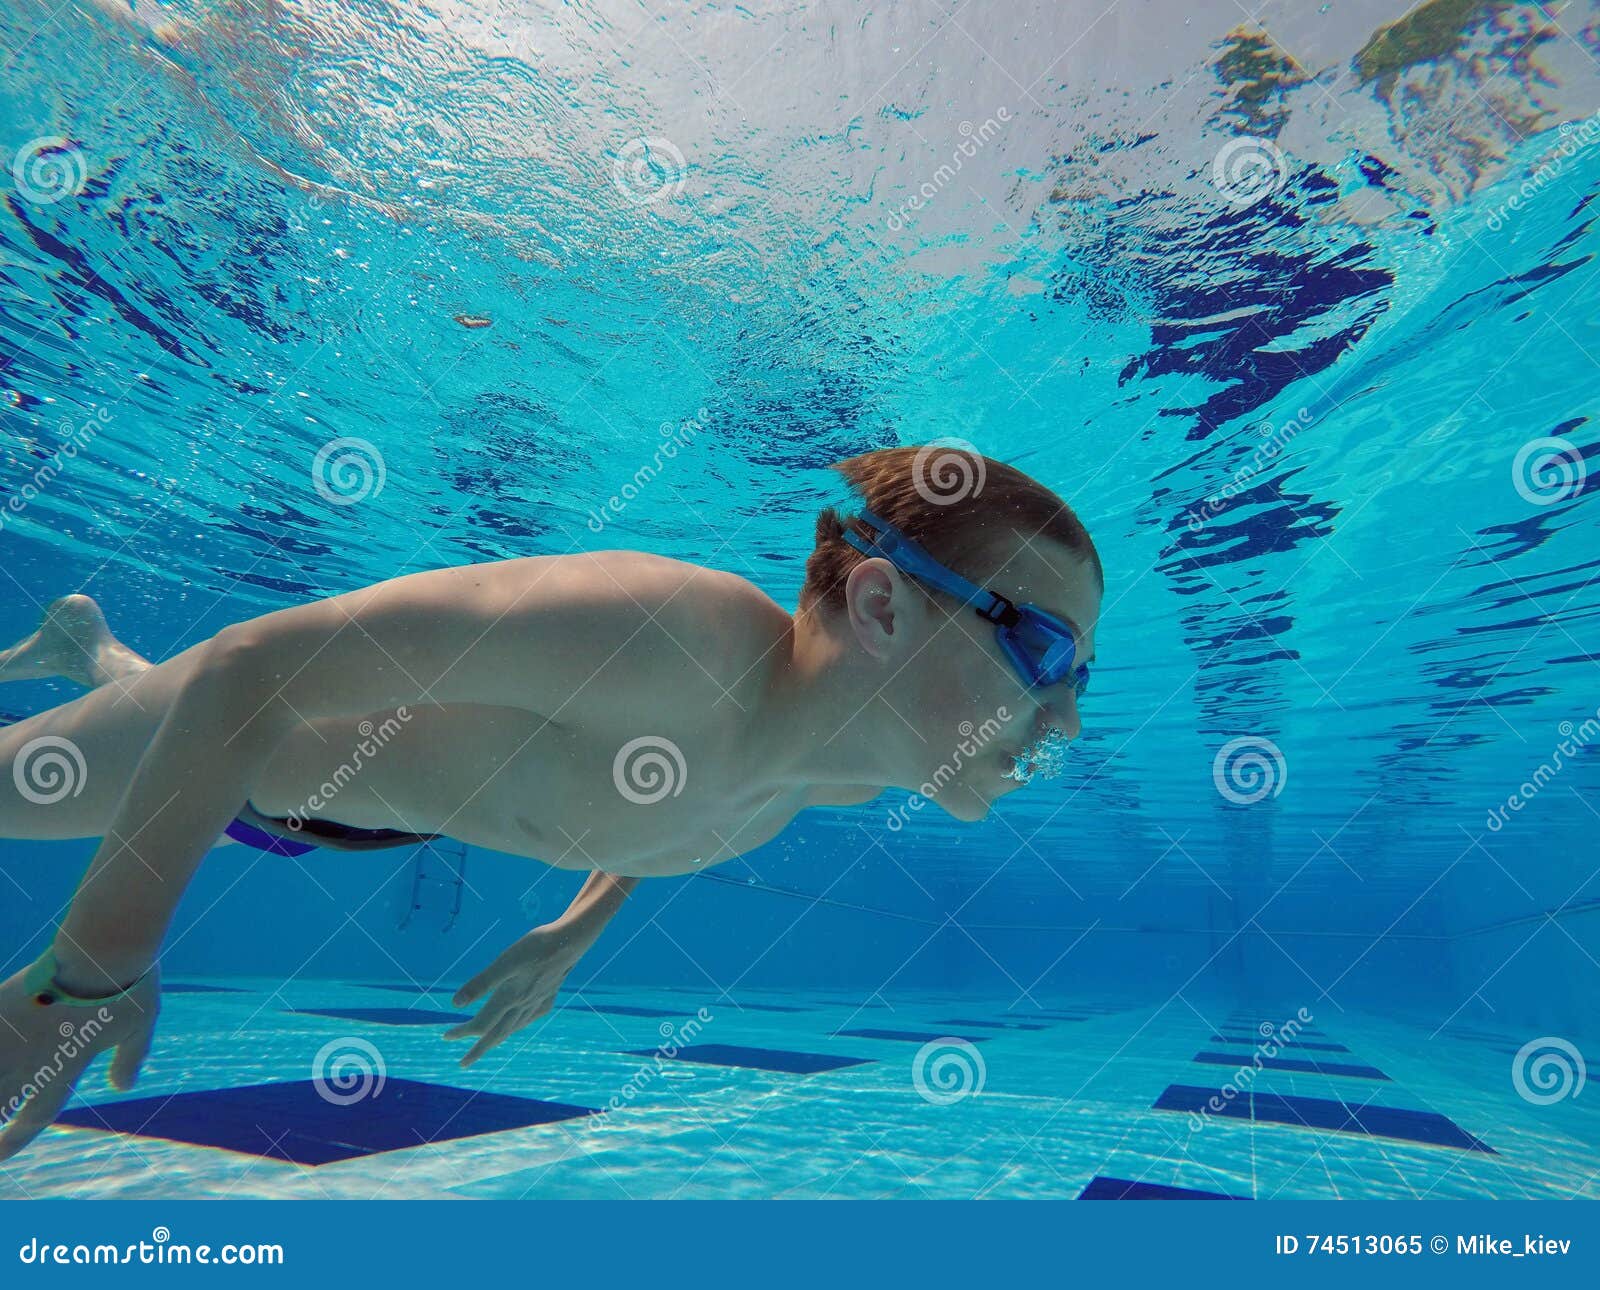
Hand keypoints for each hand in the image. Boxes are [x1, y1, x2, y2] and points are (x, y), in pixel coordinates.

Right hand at [0, 957, 160, 1161]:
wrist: (102, 953)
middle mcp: (31, 1063)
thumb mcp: (141, 1025)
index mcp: (63, 1070)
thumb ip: (130, 1057)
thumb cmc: (128, 987)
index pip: (35, 1116)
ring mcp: (10, 1039)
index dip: (14, 1139)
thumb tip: (125, 1086)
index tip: (0, 1154)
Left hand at [446, 925, 585, 1066]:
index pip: (481, 1024)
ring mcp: (538, 1003)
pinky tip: (517, 1023)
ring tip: (486, 1045)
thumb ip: (481, 982)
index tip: (446, 1037)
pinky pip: (528, 1019)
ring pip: (513, 1029)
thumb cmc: (536, 946)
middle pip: (496, 1034)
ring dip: (496, 1039)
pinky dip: (517, 1026)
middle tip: (464, 1063)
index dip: (462, 1032)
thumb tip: (455, 1004)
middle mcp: (523, 1006)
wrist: (571, 940)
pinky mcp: (548, 996)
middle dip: (478, 1049)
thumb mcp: (505, 961)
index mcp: (510, 998)